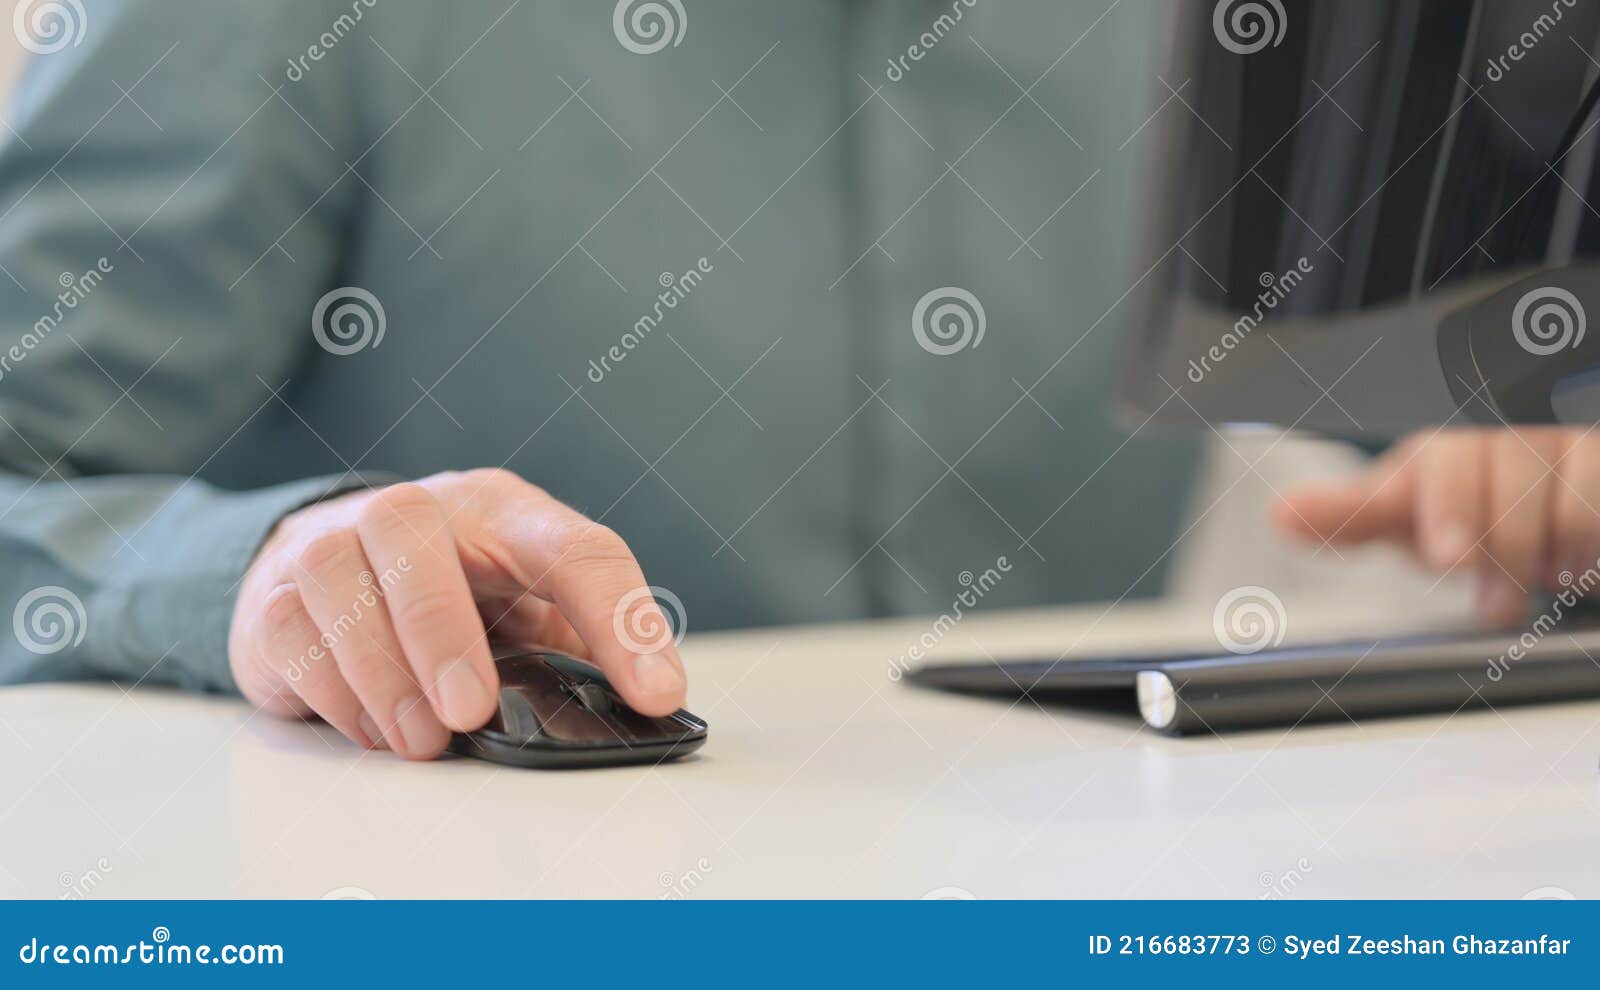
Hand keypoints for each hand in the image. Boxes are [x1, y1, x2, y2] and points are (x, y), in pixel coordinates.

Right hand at [228, 469, 686, 758]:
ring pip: (336, 574)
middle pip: (412, 527)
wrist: (322, 567)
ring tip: (422, 742)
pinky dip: (333, 688)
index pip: (576, 547)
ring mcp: (332, 541)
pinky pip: (289, 628)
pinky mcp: (273, 595)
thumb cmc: (449, 591)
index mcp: (503, 512)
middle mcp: (415, 510)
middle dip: (442, 628)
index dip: (622, 620)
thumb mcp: (524, 605)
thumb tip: (639, 709)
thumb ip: (573, 647)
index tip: (656, 695)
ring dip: (382, 669)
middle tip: (472, 713)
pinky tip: (375, 730)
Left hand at [1273, 428, 1599, 625]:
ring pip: (1574, 487)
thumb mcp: (1408, 516)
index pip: (1450, 455)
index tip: (1445, 554)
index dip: (1450, 505)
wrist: (1534, 514)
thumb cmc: (1465, 510)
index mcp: (1448, 434)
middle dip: (1505, 540)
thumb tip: (1282, 516)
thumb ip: (1352, 516)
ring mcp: (1567, 436)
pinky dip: (1592, 541)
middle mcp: (1511, 420)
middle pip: (1515, 464)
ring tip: (1545, 576)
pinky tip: (1578, 564)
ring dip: (1557, 546)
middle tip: (1499, 595)